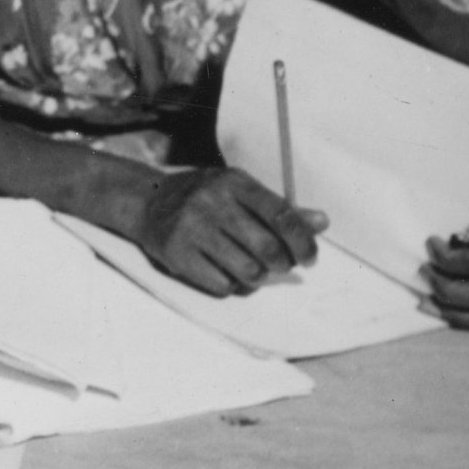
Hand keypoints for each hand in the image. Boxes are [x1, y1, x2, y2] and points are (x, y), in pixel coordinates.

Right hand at [133, 166, 324, 294]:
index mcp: (233, 182)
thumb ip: (280, 208)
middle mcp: (211, 203)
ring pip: (248, 271)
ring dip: (258, 277)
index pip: (281, 214)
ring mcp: (191, 229)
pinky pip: (222, 285)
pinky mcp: (176, 254)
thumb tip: (322, 222)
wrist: (146, 201)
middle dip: (282, 263)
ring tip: (252, 269)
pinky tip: (224, 271)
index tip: (309, 258)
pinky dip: (231, 285)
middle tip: (280, 265)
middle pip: (268, 248)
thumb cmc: (203, 197)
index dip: (303, 241)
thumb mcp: (239, 192)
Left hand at [424, 182, 468, 331]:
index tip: (428, 244)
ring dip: (459, 313)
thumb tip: (422, 240)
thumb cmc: (466, 196)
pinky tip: (441, 310)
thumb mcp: (456, 192)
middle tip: (423, 273)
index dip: (448, 262)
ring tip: (427, 299)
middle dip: (450, 291)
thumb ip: (444, 211)